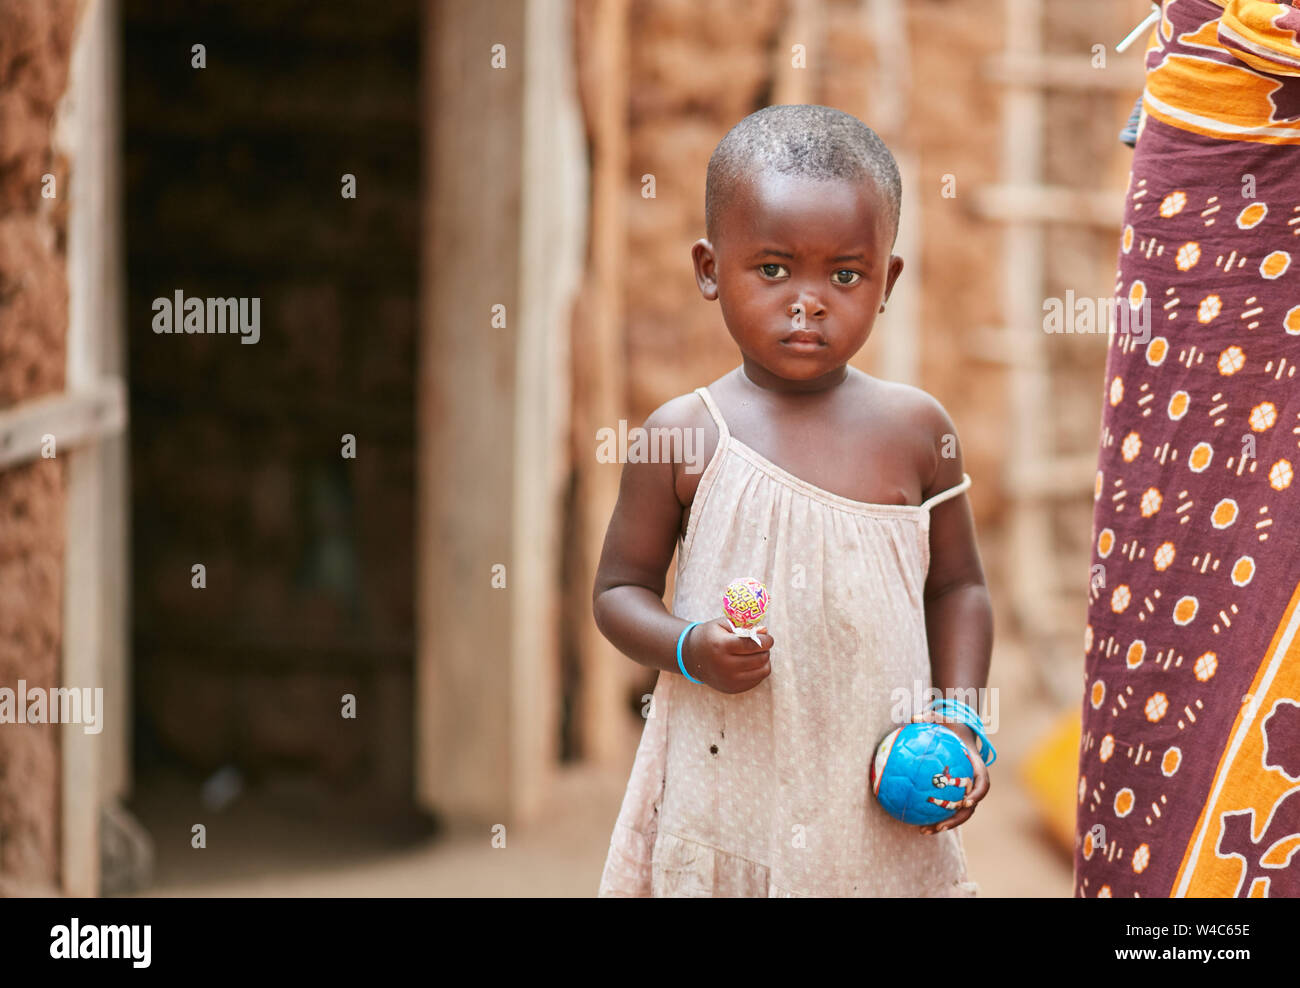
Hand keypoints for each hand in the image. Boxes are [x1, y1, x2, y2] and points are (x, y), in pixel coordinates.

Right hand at [682, 618, 772, 693]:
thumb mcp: (722, 625)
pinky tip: (750, 664)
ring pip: (762, 671)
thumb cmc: (710, 637)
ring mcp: (729, 680)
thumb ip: (744, 626)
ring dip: (764, 661)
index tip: (768, 638)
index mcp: (721, 646)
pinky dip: (758, 671)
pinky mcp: (732, 688)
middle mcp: (725, 665)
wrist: (692, 657)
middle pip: (760, 659)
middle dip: (765, 650)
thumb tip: (765, 631)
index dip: (766, 641)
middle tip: (761, 644)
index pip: (753, 645)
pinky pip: (757, 680)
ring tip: (757, 654)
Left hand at [908, 710, 989, 834]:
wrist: (960, 733)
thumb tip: (912, 717)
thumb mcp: (945, 718)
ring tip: (924, 832)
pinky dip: (934, 817)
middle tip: (940, 826)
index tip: (966, 802)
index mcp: (977, 767)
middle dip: (957, 819)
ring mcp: (965, 792)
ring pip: (959, 814)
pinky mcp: (955, 796)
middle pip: (970, 807)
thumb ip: (931, 717)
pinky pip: (946, 809)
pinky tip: (915, 824)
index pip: (983, 784)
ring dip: (944, 825)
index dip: (977, 795)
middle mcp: (973, 784)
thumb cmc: (953, 726)